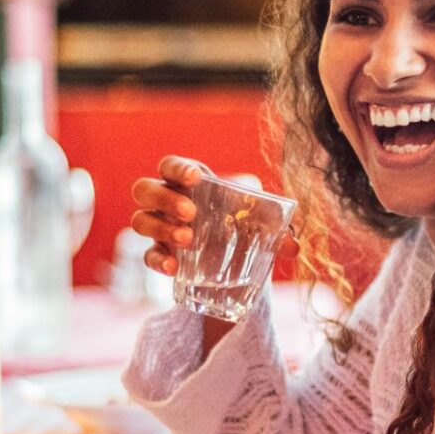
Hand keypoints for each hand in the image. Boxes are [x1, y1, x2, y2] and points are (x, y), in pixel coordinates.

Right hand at [129, 155, 299, 277]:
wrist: (232, 257)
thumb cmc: (240, 224)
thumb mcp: (260, 223)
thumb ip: (277, 230)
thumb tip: (294, 246)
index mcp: (188, 181)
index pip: (170, 165)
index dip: (177, 168)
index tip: (195, 178)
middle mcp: (166, 200)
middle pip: (145, 189)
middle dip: (165, 199)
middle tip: (191, 214)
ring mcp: (159, 227)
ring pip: (140, 220)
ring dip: (160, 228)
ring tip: (188, 240)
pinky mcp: (158, 254)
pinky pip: (147, 255)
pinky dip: (157, 260)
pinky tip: (173, 267)